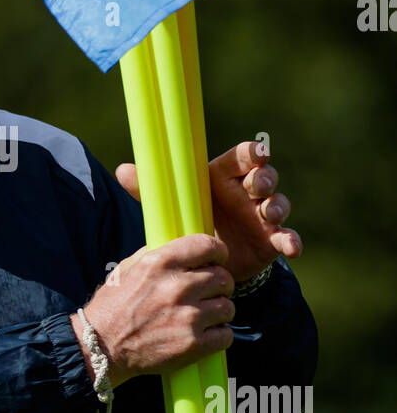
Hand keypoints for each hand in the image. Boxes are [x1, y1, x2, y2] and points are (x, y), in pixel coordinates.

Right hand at [70, 234, 234, 387]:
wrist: (101, 347)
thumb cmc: (113, 307)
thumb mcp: (128, 269)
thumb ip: (156, 254)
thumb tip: (183, 247)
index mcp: (160, 263)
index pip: (208, 246)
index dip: (218, 252)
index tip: (217, 260)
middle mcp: (176, 287)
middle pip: (223, 278)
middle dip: (219, 285)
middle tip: (208, 293)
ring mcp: (187, 317)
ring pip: (228, 307)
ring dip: (219, 312)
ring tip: (204, 316)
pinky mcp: (193, 345)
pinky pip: (226, 335)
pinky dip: (218, 336)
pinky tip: (205, 334)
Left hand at [115, 141, 302, 284]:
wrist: (205, 260)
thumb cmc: (189, 220)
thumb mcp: (170, 204)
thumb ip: (149, 188)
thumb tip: (121, 170)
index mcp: (224, 176)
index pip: (242, 157)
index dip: (252, 152)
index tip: (257, 153)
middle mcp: (247, 192)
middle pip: (264, 176)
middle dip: (264, 178)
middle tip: (257, 184)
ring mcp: (262, 216)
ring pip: (278, 203)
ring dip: (278, 205)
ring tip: (270, 213)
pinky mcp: (271, 240)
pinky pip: (287, 237)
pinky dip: (292, 240)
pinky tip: (291, 247)